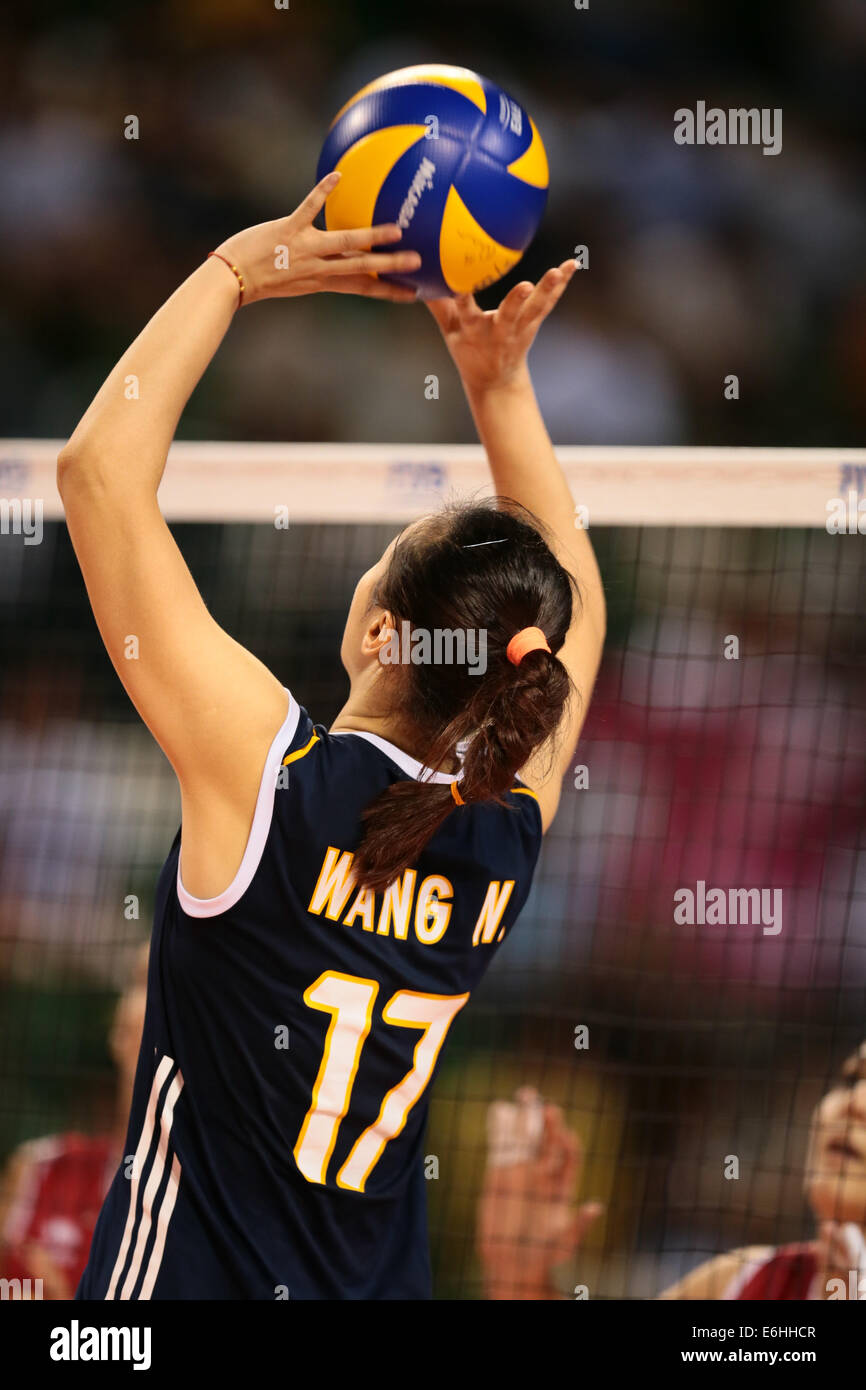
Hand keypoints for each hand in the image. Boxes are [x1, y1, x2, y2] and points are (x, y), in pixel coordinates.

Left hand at [212, 173, 420, 304]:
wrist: (231, 279)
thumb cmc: (260, 279)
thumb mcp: (296, 283)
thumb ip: (320, 272)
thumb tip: (340, 261)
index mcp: (323, 282)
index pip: (363, 288)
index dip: (389, 291)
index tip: (413, 294)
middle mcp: (318, 268)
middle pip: (362, 268)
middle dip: (391, 266)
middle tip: (417, 262)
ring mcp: (304, 248)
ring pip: (345, 242)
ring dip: (371, 235)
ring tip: (396, 229)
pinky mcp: (288, 229)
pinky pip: (309, 207)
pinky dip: (323, 191)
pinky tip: (338, 176)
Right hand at [427, 260, 577, 393]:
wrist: (497, 381)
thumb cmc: (470, 352)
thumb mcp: (450, 334)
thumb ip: (438, 306)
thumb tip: (418, 280)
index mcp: (475, 331)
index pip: (465, 312)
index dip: (462, 298)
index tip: (458, 284)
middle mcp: (499, 330)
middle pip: (509, 314)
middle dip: (517, 301)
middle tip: (526, 284)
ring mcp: (520, 328)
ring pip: (535, 307)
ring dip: (548, 289)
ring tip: (560, 270)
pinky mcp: (534, 323)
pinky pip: (548, 302)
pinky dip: (560, 285)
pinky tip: (571, 265)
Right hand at [477, 1088, 602, 1298]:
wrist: (511, 1264)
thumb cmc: (543, 1256)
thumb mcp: (564, 1243)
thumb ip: (578, 1225)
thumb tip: (596, 1207)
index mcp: (560, 1186)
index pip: (569, 1156)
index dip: (567, 1143)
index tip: (564, 1134)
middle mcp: (542, 1174)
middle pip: (549, 1141)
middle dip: (549, 1122)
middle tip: (546, 1104)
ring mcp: (520, 1172)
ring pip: (526, 1138)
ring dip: (526, 1117)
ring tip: (525, 1094)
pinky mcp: (498, 1173)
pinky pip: (500, 1147)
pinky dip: (500, 1130)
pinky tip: (500, 1110)